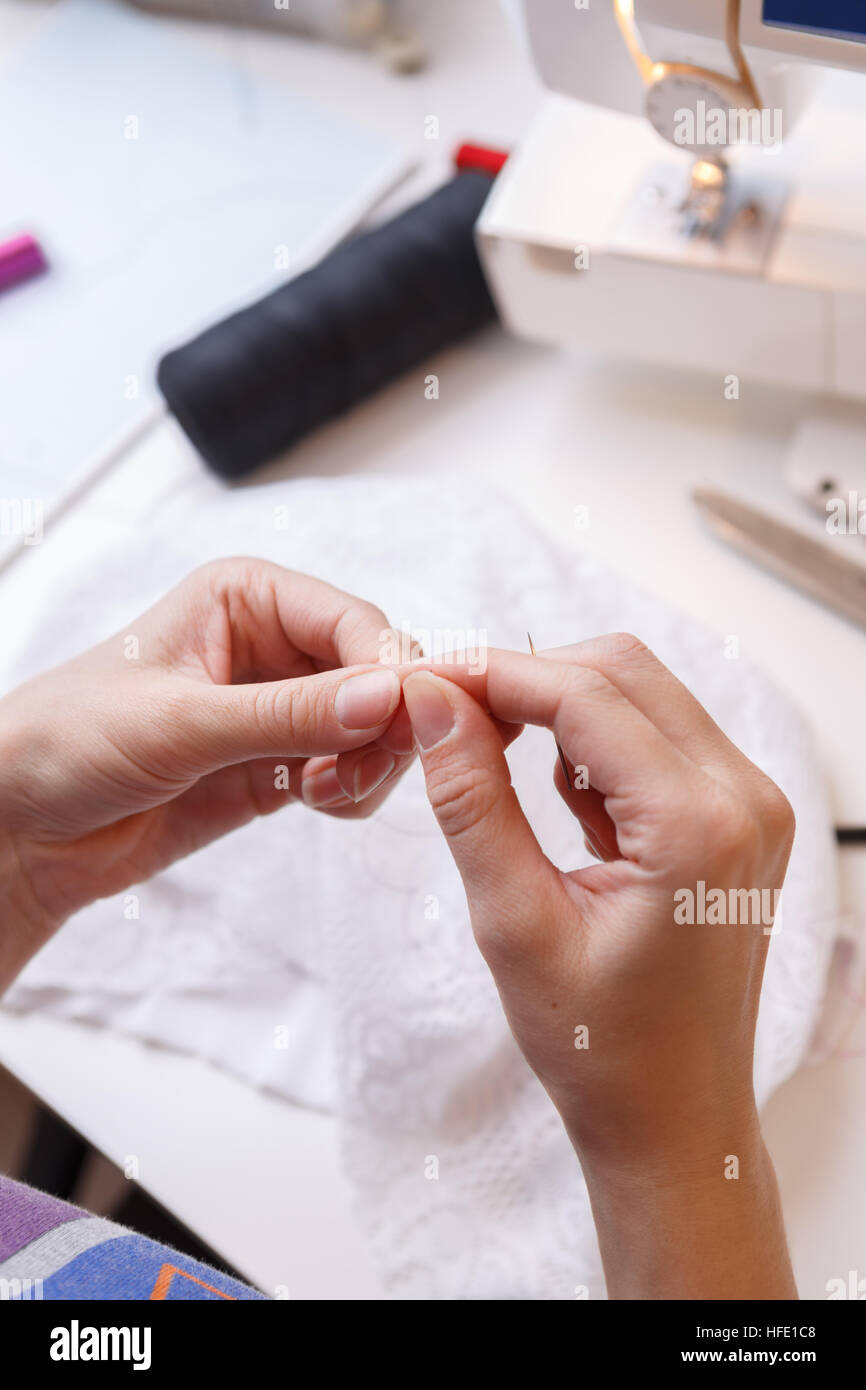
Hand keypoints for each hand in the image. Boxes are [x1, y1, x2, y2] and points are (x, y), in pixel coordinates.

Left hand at [0, 560, 412, 975]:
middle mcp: (273, 645)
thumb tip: (389, 698)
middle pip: (379, 675)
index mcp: (247, 598)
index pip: (354, 623)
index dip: (390, 671)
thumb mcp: (180, 723)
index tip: (403, 723)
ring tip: (321, 792)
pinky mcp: (280, 766)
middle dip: (383, 725)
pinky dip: (351, 791)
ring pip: (375, 728)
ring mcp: (280, 708)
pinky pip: (351, 771)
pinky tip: (311, 802)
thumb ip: (289, 715)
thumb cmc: (68, 741)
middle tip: (354, 772)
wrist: (22, 826)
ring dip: (370, 764)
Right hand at [402, 634, 797, 1297]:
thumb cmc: (601, 1047)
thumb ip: (471, 798)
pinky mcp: (738, 814)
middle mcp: (743, 798)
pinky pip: (657, 736)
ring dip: (560, 713)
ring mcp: (751, 803)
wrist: (674, 1116)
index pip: (583, 694)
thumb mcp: (513, 922)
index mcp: (697, 826)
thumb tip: (432, 700)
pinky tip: (570, 819)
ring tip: (507, 785)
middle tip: (448, 716)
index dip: (491, 674)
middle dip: (525, 680)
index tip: (422, 680)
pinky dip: (595, 749)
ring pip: (640, 694)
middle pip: (620, 671)